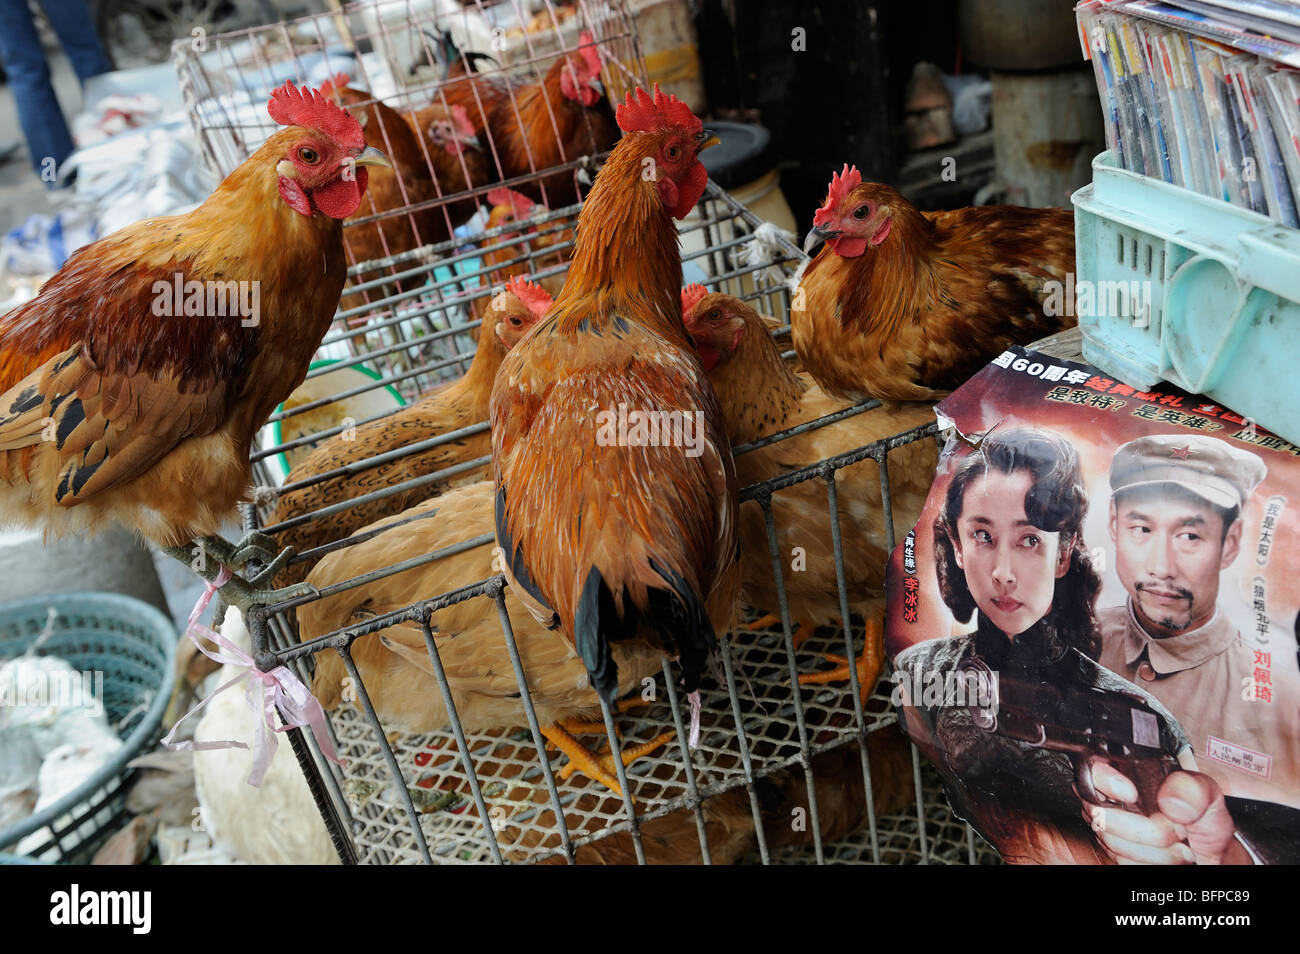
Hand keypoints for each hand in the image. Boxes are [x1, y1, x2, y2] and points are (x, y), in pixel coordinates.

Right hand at [1079, 758, 1246, 864]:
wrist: (1212, 856)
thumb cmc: (1206, 824)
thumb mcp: (1209, 796)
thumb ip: (1193, 788)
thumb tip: (1168, 798)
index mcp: (1132, 774)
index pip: (1093, 767)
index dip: (1104, 779)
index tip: (1131, 793)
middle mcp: (1114, 799)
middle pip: (1099, 810)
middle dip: (1145, 828)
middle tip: (1176, 829)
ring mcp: (1112, 827)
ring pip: (1110, 839)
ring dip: (1153, 850)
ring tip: (1177, 844)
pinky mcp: (1116, 852)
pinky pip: (1120, 860)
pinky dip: (1149, 862)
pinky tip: (1165, 856)